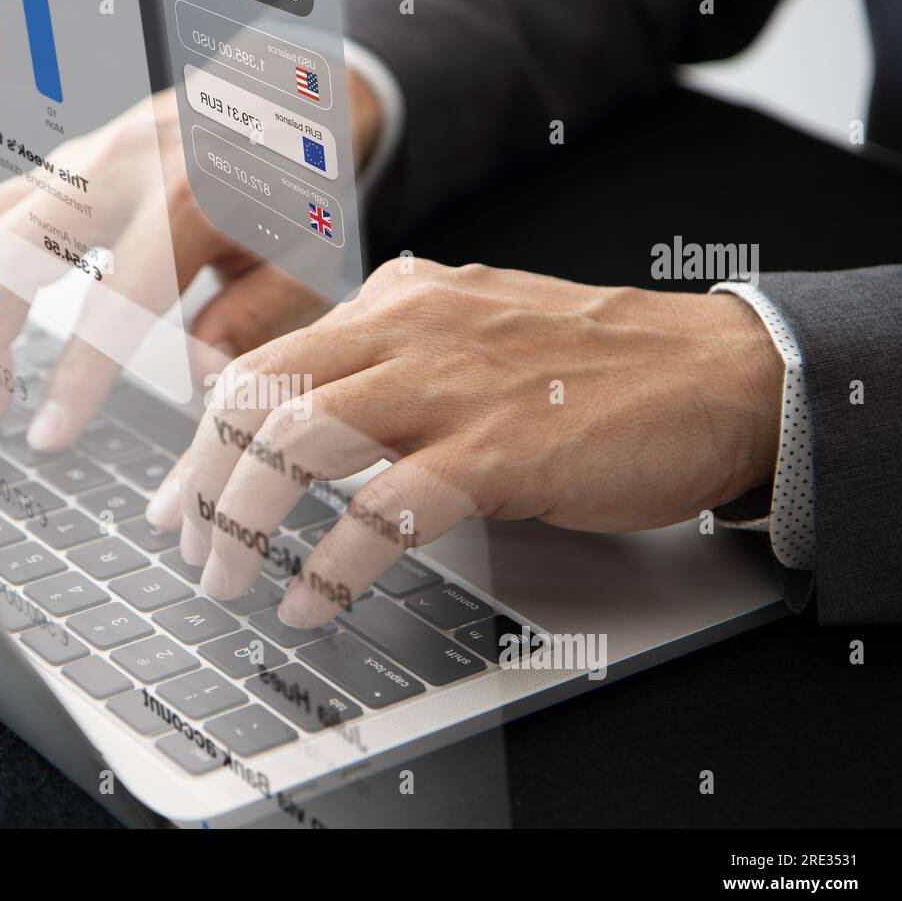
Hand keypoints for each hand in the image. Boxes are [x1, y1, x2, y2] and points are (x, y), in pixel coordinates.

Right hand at [0, 75, 381, 448]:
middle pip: (8, 254)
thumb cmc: (299, 185)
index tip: (46, 437)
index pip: (110, 306)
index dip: (72, 380)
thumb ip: (253, 321)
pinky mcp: (60, 163)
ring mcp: (78, 160)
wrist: (283, 98)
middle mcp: (118, 173)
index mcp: (185, 203)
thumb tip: (200, 381)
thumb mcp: (305, 257)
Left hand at [147, 259, 782, 627]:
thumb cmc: (599, 366)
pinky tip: (311, 601)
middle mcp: (410, 328)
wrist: (719, 372)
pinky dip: (332, 565)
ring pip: (298, 440)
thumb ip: (392, 356)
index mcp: (397, 300)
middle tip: (193, 547)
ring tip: (233, 579)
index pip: (264, 364)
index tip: (181, 500)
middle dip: (205, 482)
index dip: (204, 442)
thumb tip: (310, 407)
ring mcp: (453, 386)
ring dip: (246, 519)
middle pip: (256, 395)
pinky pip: (384, 512)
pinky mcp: (501, 448)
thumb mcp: (473, 333)